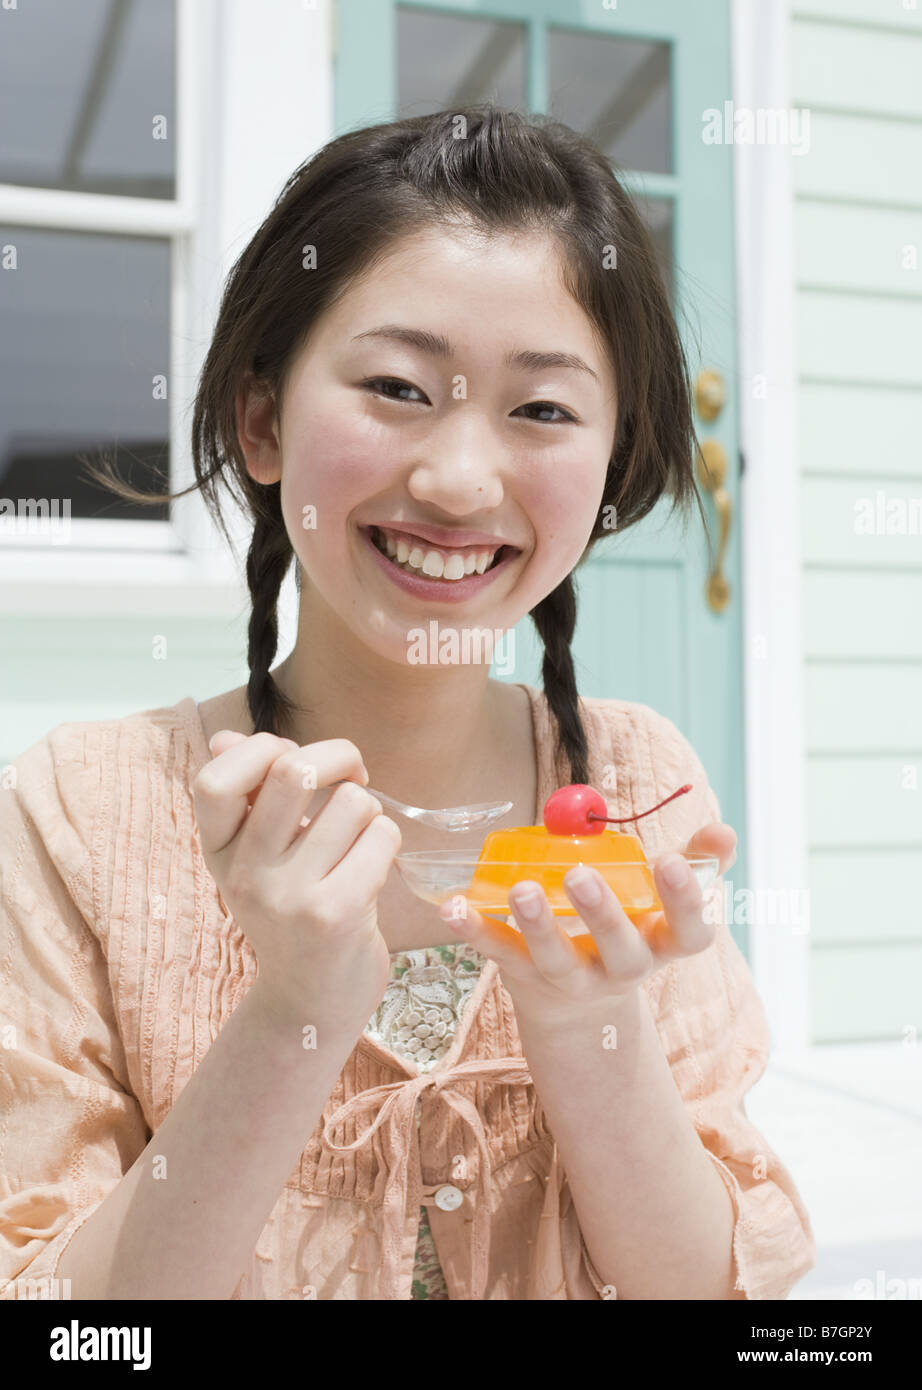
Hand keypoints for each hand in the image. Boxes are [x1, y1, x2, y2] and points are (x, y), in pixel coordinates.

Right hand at [192, 729, 400, 1027]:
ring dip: (370, 811)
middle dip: (337, 756)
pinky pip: (380, 835)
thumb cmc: (292, 914)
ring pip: (352, 802)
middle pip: (292, 771)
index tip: (292, 759)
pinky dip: (388, 840)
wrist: (310, 1003)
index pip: (213, 780)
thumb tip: (226, 737)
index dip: (260, 750)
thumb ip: (246, 798)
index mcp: (218, 853)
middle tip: (353, 774)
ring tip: (360, 843)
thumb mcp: (256, 858)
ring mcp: (288, 896)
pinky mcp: (335, 913)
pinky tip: (374, 869)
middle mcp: (244, 874)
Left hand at [439, 822, 736, 1024]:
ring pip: (558, 960)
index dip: (685, 901)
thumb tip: (722, 832)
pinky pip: (500, 954)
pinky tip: (454, 905)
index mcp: (662, 944)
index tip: (671, 860)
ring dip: (539, 924)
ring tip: (522, 889)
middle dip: (602, 913)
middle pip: (620, 949)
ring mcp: (573, 980)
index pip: (689, 933)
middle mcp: (623, 969)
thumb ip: (695, 864)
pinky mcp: (526, 978)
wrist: (578, 1005)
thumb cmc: (627, 927)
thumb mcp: (662, 902)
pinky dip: (476, 929)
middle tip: (582, 874)